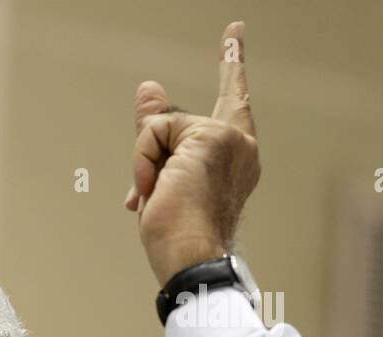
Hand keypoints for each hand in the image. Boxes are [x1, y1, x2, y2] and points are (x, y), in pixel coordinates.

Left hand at [126, 21, 260, 285]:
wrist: (191, 258)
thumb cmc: (179, 234)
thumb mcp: (162, 179)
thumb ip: (157, 133)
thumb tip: (147, 88)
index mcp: (236, 158)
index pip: (234, 103)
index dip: (232, 65)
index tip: (233, 32)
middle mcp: (240, 144)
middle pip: (178, 120)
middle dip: (156, 145)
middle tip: (190, 111)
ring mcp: (228, 137)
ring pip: (161, 127)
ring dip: (145, 165)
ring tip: (157, 198)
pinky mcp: (211, 136)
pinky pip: (154, 132)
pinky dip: (142, 162)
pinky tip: (153, 190)